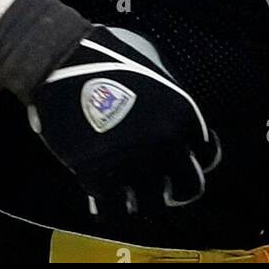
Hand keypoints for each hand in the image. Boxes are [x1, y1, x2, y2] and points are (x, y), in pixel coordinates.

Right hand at [28, 25, 220, 215]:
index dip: (192, 161)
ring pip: (152, 208)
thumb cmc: (107, 54)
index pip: (207, 155)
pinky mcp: (100, 178)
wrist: (61, 61)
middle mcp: (167, 145)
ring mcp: (135, 164)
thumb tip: (170, 114)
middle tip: (156, 187)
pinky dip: (110, 211)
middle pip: (188, 189)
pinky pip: (115, 213)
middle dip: (174, 190)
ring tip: (126, 195)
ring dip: (141, 203)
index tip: (177, 163)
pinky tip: (101, 201)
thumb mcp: (153, 64)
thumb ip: (169, 93)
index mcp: (183, 115)